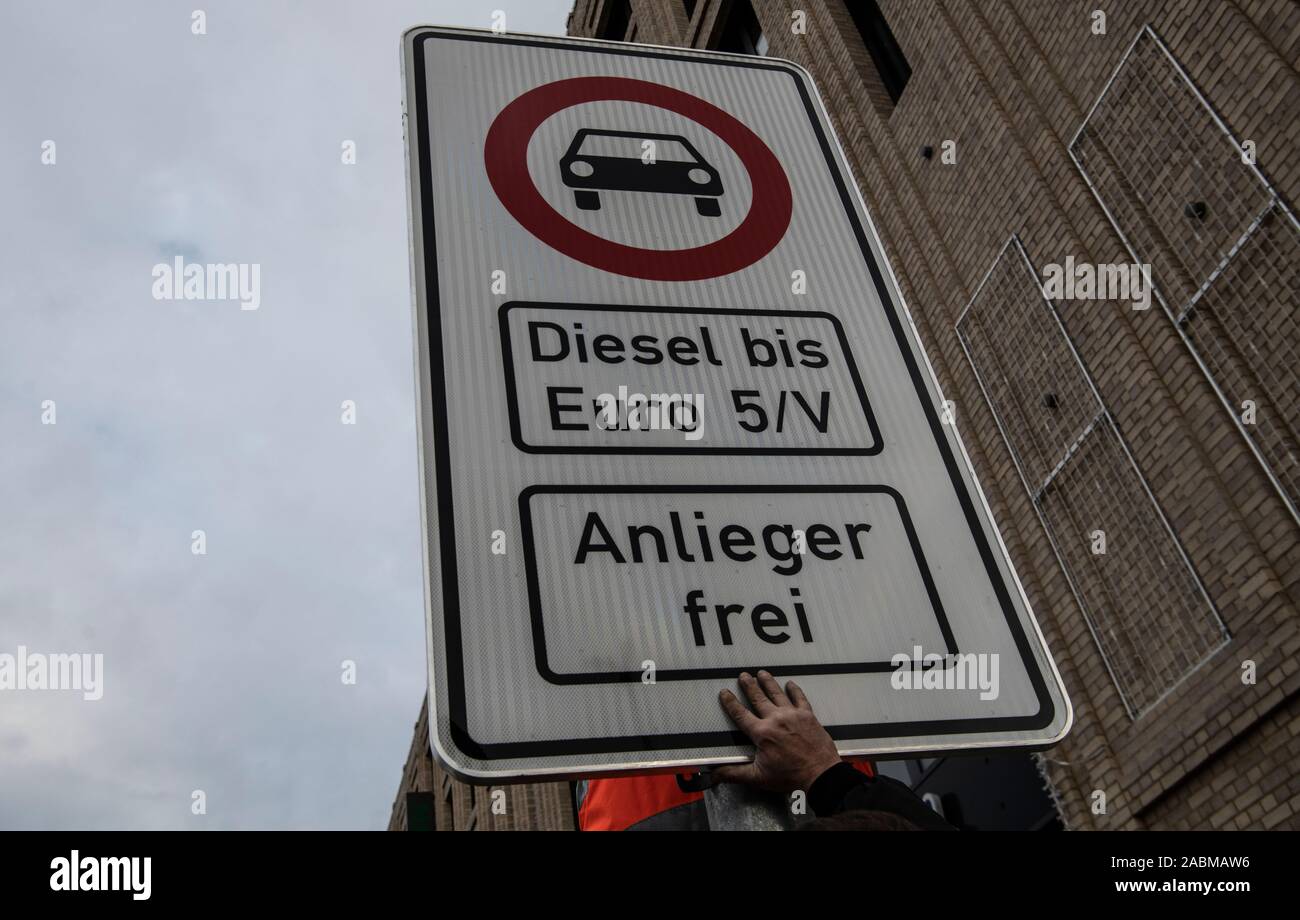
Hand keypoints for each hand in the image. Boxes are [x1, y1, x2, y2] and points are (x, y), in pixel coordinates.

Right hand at [713, 671, 841, 793]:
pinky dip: (794, 690)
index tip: (725, 693)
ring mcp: (792, 715)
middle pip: (758, 697)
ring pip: (777, 693)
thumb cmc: (791, 776)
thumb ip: (734, 774)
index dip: (731, 702)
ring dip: (768, 682)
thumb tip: (715, 774)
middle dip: (749, 685)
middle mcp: (776, 720)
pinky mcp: (807, 715)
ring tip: (761, 673)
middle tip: (743, 676)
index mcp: (762, 733)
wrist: (820, 774)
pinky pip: (800, 698)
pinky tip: (790, 684)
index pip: (741, 714)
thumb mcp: (758, 778)